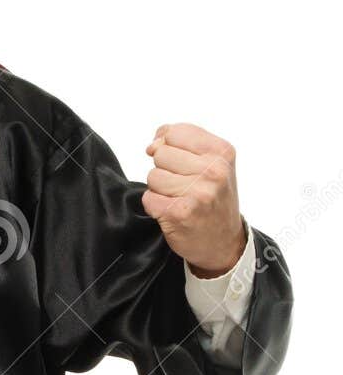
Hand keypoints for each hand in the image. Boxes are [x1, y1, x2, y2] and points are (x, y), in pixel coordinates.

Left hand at [142, 122, 246, 276]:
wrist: (226, 242)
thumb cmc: (214, 198)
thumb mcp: (210, 162)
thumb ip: (181, 142)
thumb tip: (152, 145)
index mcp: (222, 152)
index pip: (174, 132)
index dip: (169, 146)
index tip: (182, 162)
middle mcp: (214, 171)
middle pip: (160, 153)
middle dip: (166, 169)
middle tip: (185, 186)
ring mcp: (198, 193)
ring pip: (152, 176)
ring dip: (160, 189)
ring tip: (181, 199)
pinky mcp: (180, 213)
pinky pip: (148, 198)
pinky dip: (155, 207)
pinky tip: (174, 212)